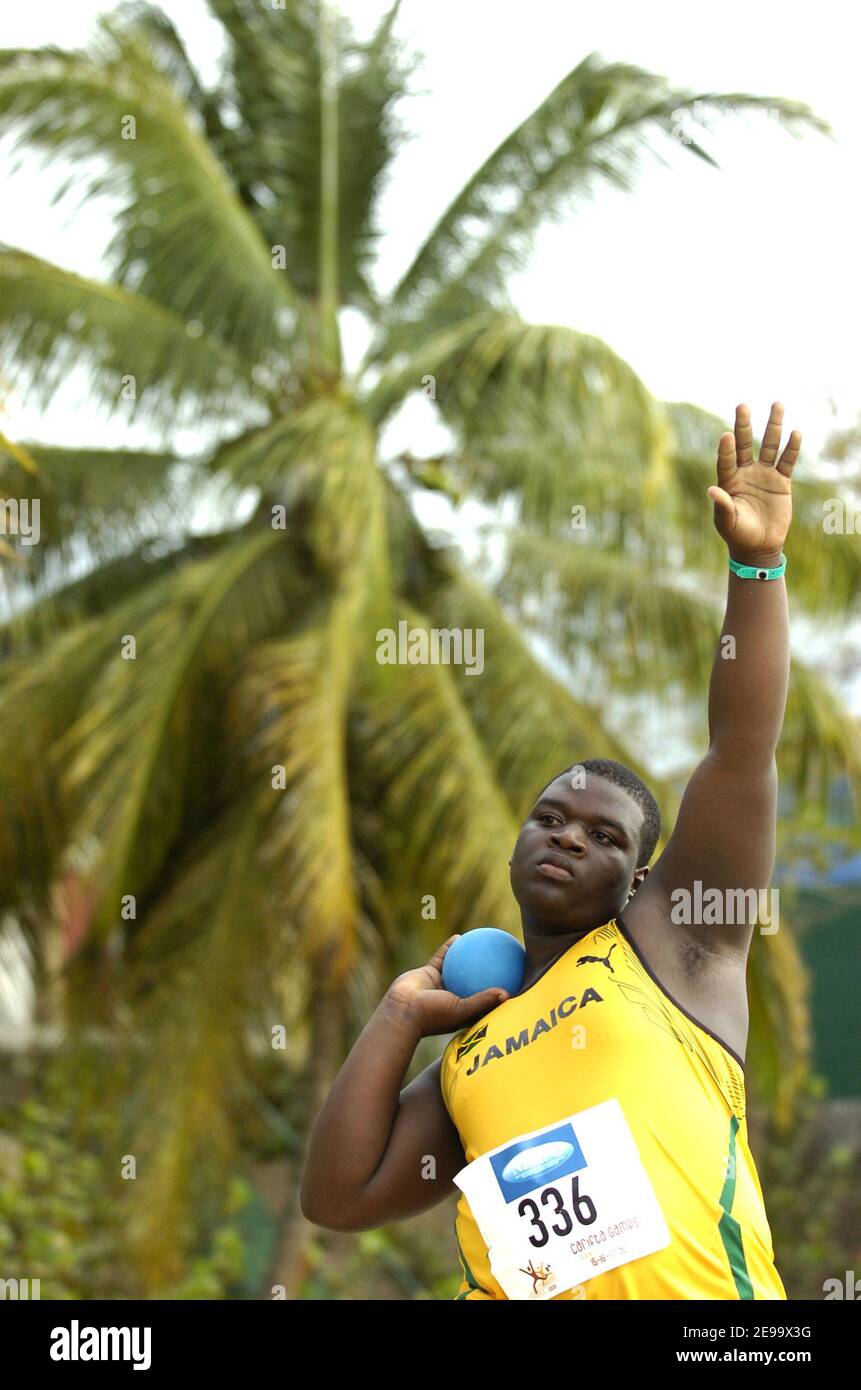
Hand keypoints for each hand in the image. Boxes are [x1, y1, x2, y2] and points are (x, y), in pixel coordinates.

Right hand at [384, 935, 508, 1037]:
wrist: (401, 1011)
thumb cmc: (432, 1016)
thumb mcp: (461, 1010)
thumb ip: (482, 1001)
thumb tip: (507, 994)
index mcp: (465, 1009)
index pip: (488, 997)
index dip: (502, 986)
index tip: (515, 976)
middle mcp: (455, 996)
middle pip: (477, 980)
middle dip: (489, 970)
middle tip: (504, 956)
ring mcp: (442, 985)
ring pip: (459, 966)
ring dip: (470, 955)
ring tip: (484, 941)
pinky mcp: (430, 973)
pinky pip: (443, 957)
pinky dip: (450, 947)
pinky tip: (461, 937)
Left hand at [707, 402, 800, 562]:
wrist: (758, 546)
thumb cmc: (737, 534)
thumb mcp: (727, 521)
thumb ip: (722, 505)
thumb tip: (711, 490)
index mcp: (728, 481)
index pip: (726, 461)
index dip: (726, 449)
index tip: (726, 435)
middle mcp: (745, 473)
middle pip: (745, 444)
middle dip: (744, 426)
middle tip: (742, 405)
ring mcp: (764, 475)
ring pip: (769, 446)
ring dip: (773, 426)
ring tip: (777, 405)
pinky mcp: (781, 482)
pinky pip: (787, 462)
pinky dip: (792, 448)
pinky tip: (795, 433)